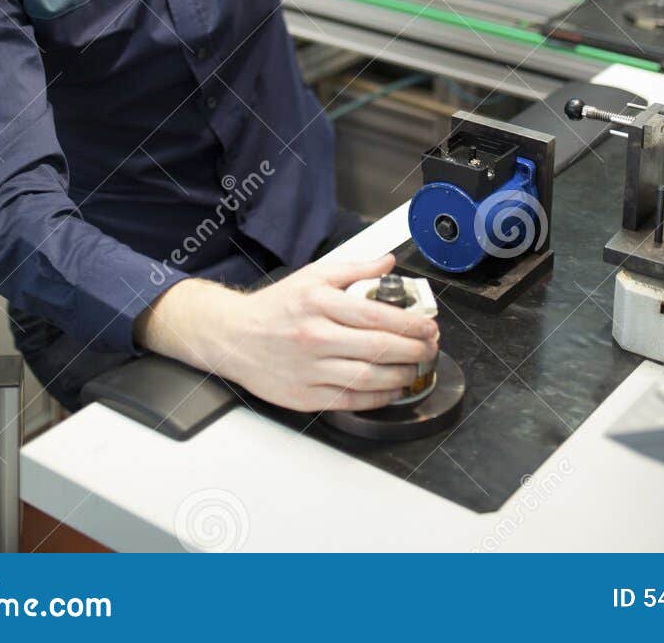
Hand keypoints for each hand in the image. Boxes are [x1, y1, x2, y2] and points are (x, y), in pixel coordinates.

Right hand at [137, 252, 439, 413]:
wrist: (234, 336)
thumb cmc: (275, 306)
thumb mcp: (313, 276)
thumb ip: (355, 269)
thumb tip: (388, 263)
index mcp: (319, 303)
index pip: (377, 314)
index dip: (410, 322)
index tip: (428, 324)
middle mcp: (315, 336)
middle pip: (377, 347)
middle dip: (413, 348)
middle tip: (429, 346)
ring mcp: (310, 369)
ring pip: (368, 377)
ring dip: (401, 374)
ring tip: (415, 367)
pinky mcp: (306, 396)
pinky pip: (351, 400)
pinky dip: (377, 397)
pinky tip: (391, 388)